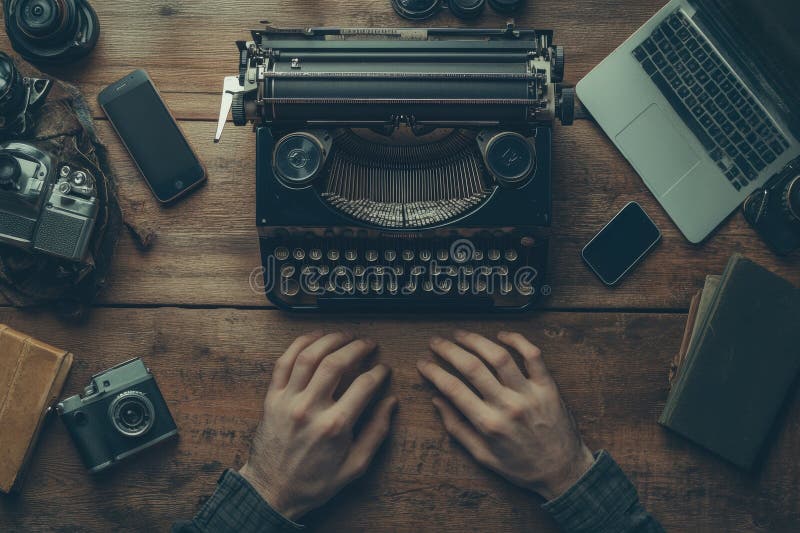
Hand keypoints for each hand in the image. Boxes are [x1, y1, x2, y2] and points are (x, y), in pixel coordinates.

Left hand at [240, 331, 397, 519]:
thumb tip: (391, 403)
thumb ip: (376, 433)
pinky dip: (299, 345)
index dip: (379, 372)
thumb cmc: (314, 482)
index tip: (383, 369)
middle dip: (357, 347)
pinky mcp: (272, 399)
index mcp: (334, 427)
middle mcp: (310, 409)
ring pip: (309, 356)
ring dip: (329, 340)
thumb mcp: (355, 467)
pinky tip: (314, 338)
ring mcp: (288, 401)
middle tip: (368, 344)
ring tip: (344, 336)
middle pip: (335, 363)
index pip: (363, 385)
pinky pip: (283, 363)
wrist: (272, 492)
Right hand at [417, 330, 593, 500]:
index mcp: (489, 425)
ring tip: (461, 335)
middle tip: (436, 343)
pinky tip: (502, 335)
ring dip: (476, 341)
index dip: (433, 372)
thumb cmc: (522, 466)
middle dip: (449, 350)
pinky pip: (533, 356)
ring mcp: (529, 394)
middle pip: (472, 367)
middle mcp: (508, 406)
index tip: (423, 363)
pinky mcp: (547, 387)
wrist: (562, 471)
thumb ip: (457, 428)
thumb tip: (437, 401)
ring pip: (499, 356)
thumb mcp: (482, 456)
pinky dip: (517, 341)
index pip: (453, 389)